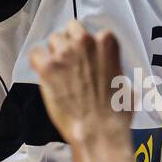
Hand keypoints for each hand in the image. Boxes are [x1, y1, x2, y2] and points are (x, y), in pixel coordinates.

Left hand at [29, 20, 130, 146]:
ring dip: (55, 52)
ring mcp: (64, 53)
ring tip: (58, 70)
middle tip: (71, 62)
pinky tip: (44, 72)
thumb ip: (115, 67)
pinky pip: (36, 52)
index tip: (87, 57)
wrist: (99, 132)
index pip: (93, 32)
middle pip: (70, 30)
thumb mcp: (126, 83)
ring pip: (53, 39)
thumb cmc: (116, 113)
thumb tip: (112, 70)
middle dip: (70, 43)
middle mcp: (84, 42)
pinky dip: (38, 61)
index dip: (88, 47)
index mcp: (106, 43)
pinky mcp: (47, 67)